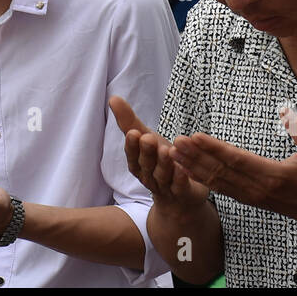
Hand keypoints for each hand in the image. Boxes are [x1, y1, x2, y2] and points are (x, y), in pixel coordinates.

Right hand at [109, 96, 210, 214]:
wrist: (180, 197)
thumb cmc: (160, 162)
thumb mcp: (147, 140)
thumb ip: (130, 122)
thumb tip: (113, 98)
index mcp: (138, 164)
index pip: (132, 155)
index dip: (132, 146)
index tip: (133, 133)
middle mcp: (149, 177)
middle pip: (146, 165)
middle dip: (146, 152)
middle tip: (148, 138)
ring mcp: (166, 187)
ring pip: (163, 176)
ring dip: (163, 164)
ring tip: (166, 150)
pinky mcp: (183, 194)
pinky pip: (180, 188)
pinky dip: (180, 180)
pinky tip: (183, 169)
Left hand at [168, 106, 296, 228]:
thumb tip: (286, 111)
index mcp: (272, 175)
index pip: (236, 159)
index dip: (214, 148)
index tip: (195, 136)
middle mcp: (257, 187)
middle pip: (220, 170)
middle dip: (195, 155)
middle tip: (175, 141)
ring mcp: (250, 196)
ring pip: (216, 180)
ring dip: (193, 167)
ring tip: (174, 153)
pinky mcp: (247, 199)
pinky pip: (220, 188)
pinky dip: (201, 178)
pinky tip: (187, 169)